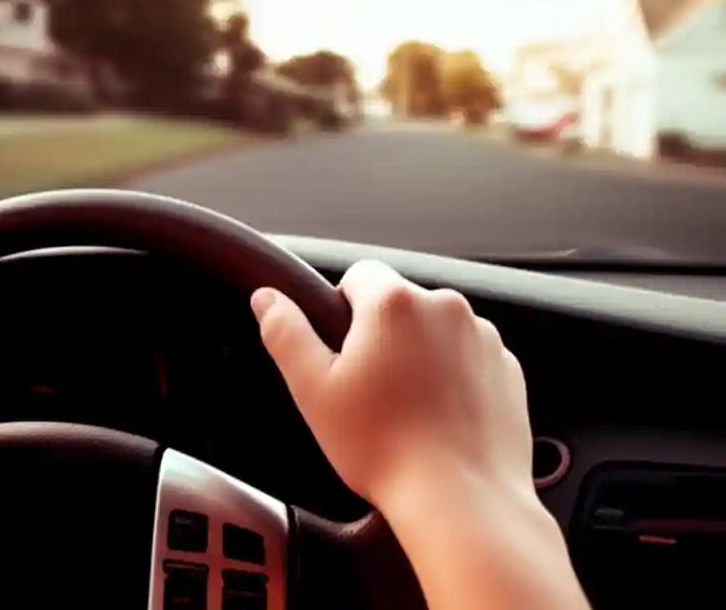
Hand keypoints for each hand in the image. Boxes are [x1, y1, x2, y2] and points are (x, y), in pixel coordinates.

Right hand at [251, 260, 533, 518]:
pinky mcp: (508, 370)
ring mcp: (484, 338)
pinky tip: (437, 419)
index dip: (342, 311)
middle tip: (367, 390)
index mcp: (394, 303)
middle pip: (399, 303)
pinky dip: (452, 379)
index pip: (359, 275)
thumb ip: (285, 333)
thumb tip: (267, 298)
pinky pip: (468, 359)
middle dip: (381, 336)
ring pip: (435, 331)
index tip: (342, 354)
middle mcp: (446, 308)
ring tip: (405, 411)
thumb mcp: (312, 390)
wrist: (460, 500)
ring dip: (418, 356)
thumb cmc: (383, 447)